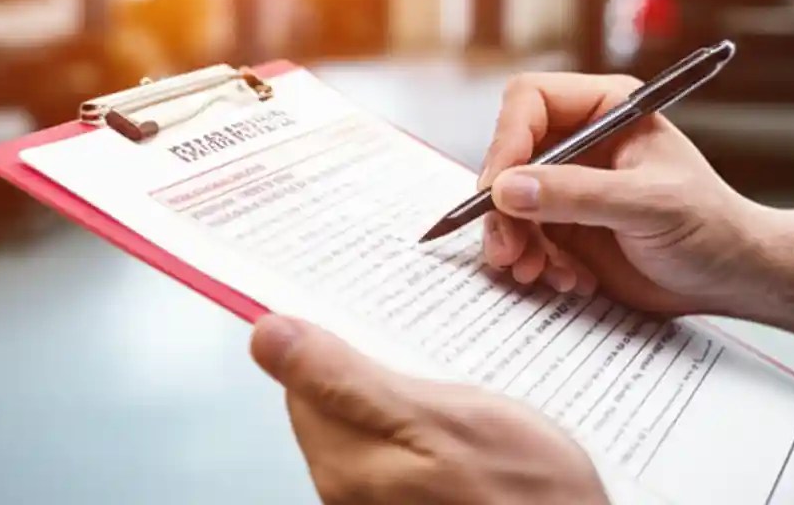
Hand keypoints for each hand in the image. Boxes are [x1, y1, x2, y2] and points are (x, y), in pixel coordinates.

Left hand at [250, 314, 609, 504]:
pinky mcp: (411, 504)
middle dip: (377, 363)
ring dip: (408, 389)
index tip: (373, 309)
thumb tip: (267, 337)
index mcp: (343, 461)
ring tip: (461, 386)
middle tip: (432, 348)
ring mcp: (379, 502)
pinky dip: (427, 421)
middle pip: (334, 398)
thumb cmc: (526, 498)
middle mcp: (347, 489)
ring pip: (372, 417)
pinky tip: (468, 423)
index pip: (302, 374)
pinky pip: (401, 444)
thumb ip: (345, 381)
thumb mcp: (440, 420)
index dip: (338, 335)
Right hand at [479, 73, 776, 316]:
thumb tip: (508, 189)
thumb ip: (577, 194)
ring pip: (508, 203)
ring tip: (537, 272)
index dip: (507, 141)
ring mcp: (568, 186)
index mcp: (605, 110)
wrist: (731, 279)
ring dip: (514, 242)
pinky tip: (569, 279)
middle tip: (508, 249)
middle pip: (508, 156)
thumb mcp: (647, 205)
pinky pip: (524, 238)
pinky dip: (535, 262)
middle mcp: (579, 142)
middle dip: (502, 206)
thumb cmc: (710, 227)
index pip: (529, 101)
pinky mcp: (564, 227)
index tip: (499, 190)